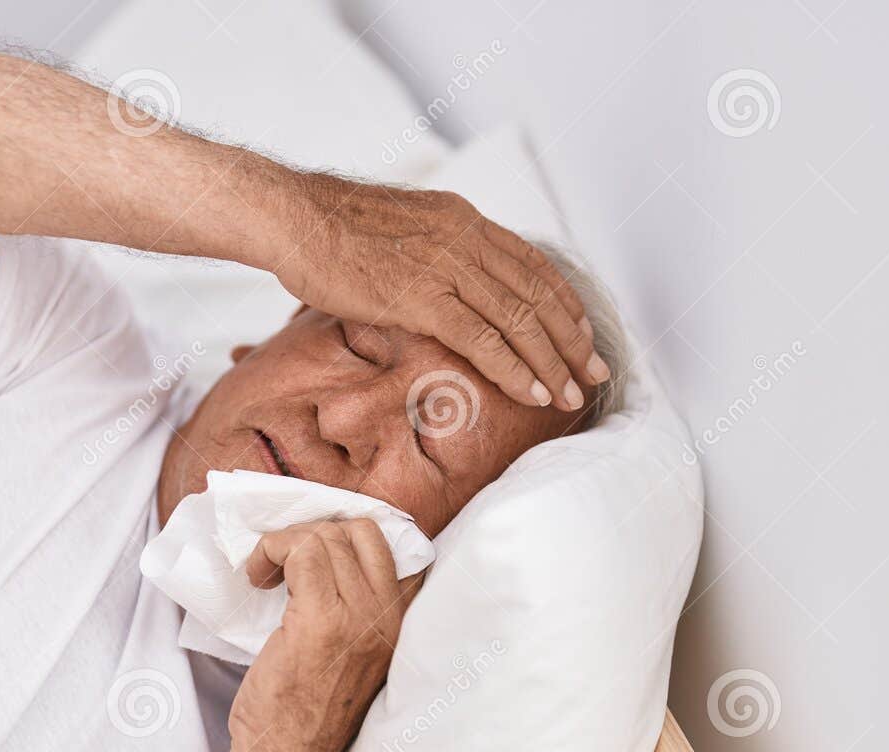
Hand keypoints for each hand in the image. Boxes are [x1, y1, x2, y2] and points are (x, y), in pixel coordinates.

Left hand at [228, 520, 422, 751]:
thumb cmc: (306, 712)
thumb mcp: (352, 657)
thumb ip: (356, 612)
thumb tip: (322, 557)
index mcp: (400, 624)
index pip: (392, 546)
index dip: (345, 536)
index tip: (310, 553)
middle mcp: (389, 617)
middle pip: (359, 532)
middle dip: (312, 534)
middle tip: (282, 564)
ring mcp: (359, 618)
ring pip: (326, 537)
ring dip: (284, 545)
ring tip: (265, 574)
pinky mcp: (320, 621)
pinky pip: (300, 552)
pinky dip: (270, 552)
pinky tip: (257, 577)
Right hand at [272, 174, 607, 412]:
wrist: (294, 218)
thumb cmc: (330, 230)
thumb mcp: (399, 229)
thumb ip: (432, 250)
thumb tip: (441, 281)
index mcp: (463, 219)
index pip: (532, 264)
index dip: (564, 303)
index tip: (581, 335)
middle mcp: (465, 237)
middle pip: (536, 294)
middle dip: (571, 340)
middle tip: (594, 373)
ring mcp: (447, 265)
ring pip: (519, 319)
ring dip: (551, 362)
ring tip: (571, 395)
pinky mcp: (423, 295)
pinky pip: (483, 339)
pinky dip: (515, 369)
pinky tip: (533, 393)